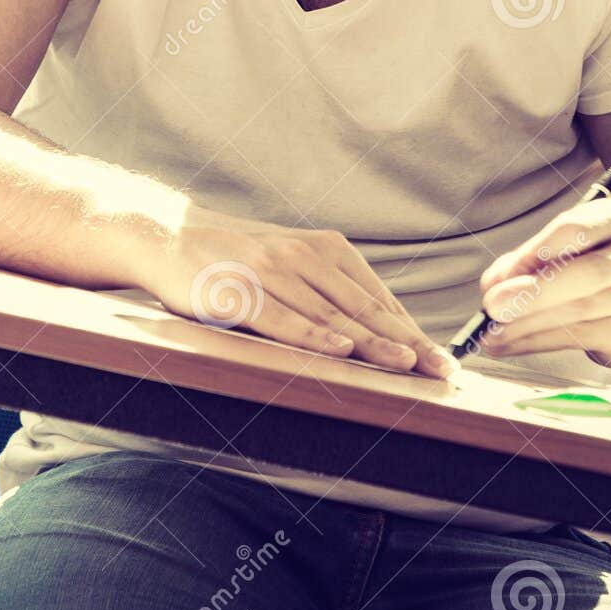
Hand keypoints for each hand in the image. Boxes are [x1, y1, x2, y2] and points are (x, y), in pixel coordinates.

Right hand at [140, 204, 458, 378]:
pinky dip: (314, 335)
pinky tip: (341, 348)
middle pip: (363, 306)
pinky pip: (283, 319)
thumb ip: (326, 287)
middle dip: (408, 341)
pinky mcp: (239, 293)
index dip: (411, 328)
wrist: (167, 240)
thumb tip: (376, 328)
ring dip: (373, 343)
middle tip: (443, 369)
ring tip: (409, 365)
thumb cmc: (233, 259)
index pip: (375, 296)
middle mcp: (301, 256)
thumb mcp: (287, 263)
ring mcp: (270, 273)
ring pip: (330, 315)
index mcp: (321, 246)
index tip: (443, 357)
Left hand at [477, 194, 610, 369]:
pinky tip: (508, 344)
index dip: (532, 254)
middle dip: (533, 293)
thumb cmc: (591, 265)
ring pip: (576, 311)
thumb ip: (529, 258)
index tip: (499, 277)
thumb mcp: (566, 247)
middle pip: (584, 274)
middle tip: (493, 306)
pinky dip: (534, 342)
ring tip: (491, 331)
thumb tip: (494, 284)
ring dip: (525, 324)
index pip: (572, 232)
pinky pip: (575, 338)